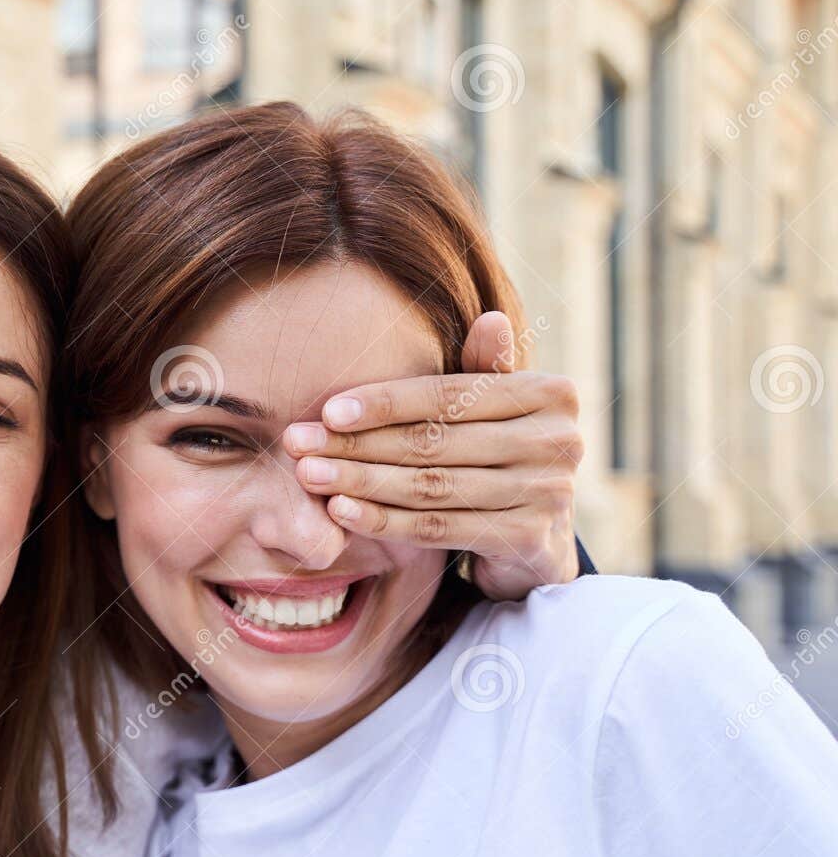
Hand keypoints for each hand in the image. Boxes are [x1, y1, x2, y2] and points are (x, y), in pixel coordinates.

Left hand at [283, 311, 583, 601]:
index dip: (385, 403)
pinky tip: (341, 511)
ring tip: (310, 475)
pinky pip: (439, 527)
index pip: (449, 396)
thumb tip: (489, 317)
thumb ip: (484, 370)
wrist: (538, 538)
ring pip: (430, 486)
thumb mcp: (496, 408)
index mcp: (550, 393)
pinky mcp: (528, 539)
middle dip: (357, 444)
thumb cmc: (502, 456)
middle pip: (434, 442)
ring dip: (360, 482)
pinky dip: (384, 521)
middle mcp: (557, 440)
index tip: (327, 411)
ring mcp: (547, 492)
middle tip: (298, 444)